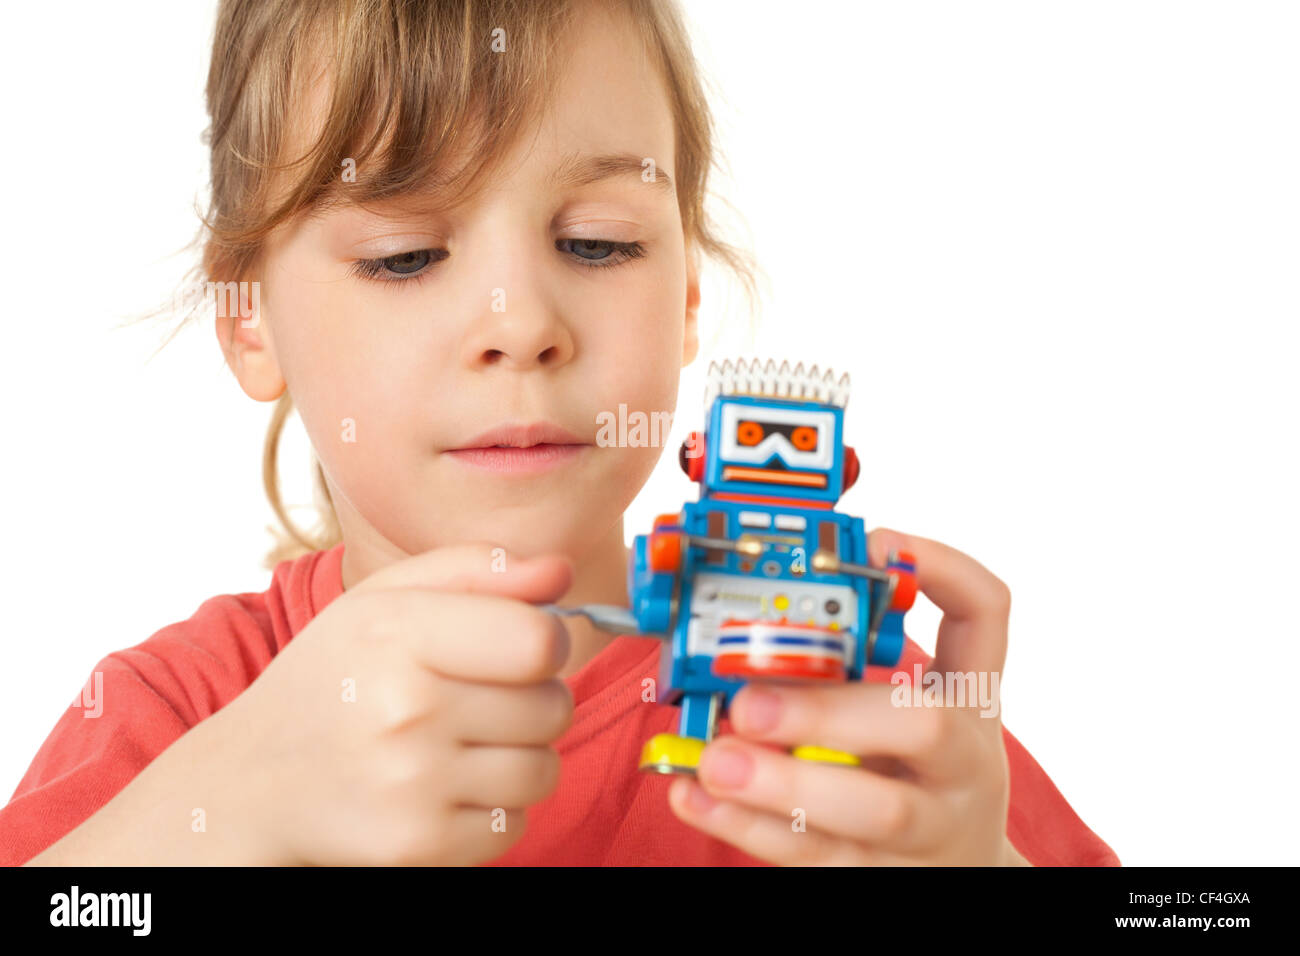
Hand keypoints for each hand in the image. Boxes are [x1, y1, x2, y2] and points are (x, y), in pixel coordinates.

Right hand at [208, 543, 575, 864]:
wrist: (253, 781)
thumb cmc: (337, 675)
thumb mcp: (386, 598)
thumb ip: (476, 569)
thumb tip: (561, 572)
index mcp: (398, 632)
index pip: (539, 641)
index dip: (547, 642)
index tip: (521, 647)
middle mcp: (405, 709)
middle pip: (553, 708)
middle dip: (534, 701)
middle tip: (479, 701)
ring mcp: (411, 784)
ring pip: (543, 771)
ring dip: (519, 759)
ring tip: (462, 745)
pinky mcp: (418, 845)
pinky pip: (514, 825)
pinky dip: (492, 811)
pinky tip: (443, 790)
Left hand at [668, 527, 1023, 864]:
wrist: (959, 874)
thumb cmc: (918, 775)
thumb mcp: (915, 712)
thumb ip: (857, 665)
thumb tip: (753, 618)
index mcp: (969, 698)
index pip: (984, 615)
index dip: (941, 568)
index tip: (872, 544)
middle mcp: (962, 761)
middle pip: (925, 725)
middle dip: (831, 707)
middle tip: (749, 702)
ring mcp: (931, 828)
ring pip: (872, 811)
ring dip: (783, 783)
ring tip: (713, 760)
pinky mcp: (883, 876)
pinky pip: (818, 858)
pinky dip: (749, 827)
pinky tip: (697, 796)